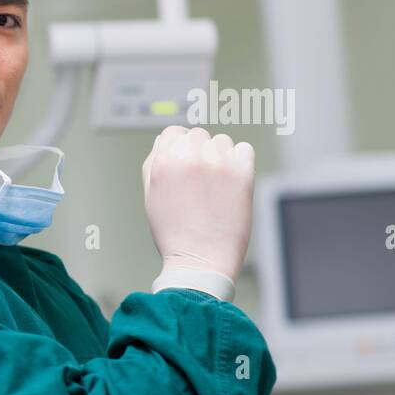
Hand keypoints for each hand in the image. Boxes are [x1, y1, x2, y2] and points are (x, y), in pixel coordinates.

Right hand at [142, 126, 254, 281]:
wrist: (201, 261)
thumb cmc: (174, 234)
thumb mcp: (150, 197)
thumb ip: (154, 164)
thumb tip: (166, 141)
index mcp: (163, 163)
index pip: (173, 132)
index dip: (178, 147)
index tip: (185, 163)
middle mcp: (189, 158)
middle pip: (198, 135)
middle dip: (198, 152)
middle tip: (200, 180)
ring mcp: (217, 164)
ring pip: (221, 141)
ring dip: (219, 156)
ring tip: (216, 184)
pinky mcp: (242, 173)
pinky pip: (244, 150)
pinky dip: (240, 161)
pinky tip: (231, 182)